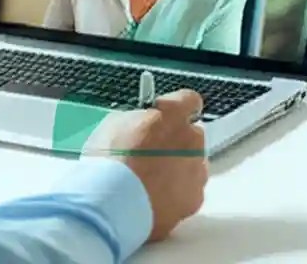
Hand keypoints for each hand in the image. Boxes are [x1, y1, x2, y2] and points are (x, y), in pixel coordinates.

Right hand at [86, 89, 208, 241]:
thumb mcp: (114, 124)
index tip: (165, 117)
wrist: (113, 205)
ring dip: (178, 169)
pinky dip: (176, 195)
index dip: (176, 109)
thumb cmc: (109, 159)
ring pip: (193, 166)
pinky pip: (189, 192)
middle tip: (151, 154)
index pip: (189, 100)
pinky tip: (154, 200)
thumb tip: (143, 125)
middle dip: (177, 142)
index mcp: (173, 115)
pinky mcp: (194, 200)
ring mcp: (197, 172)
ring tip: (150, 183)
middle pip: (192, 136)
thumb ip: (138, 120)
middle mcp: (193, 140)